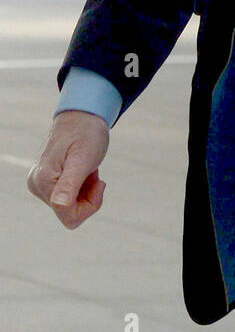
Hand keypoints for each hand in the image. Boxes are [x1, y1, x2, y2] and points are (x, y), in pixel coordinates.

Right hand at [27, 110, 109, 228]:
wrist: (83, 115)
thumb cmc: (86, 133)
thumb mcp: (83, 158)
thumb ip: (70, 183)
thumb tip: (59, 205)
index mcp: (43, 181)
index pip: (69, 215)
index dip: (90, 204)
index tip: (100, 182)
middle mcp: (37, 185)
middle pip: (69, 213)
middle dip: (87, 197)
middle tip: (94, 173)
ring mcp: (40, 184)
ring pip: (69, 208)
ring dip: (85, 192)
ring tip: (88, 170)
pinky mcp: (47, 182)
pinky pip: (68, 199)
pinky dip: (81, 188)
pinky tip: (84, 172)